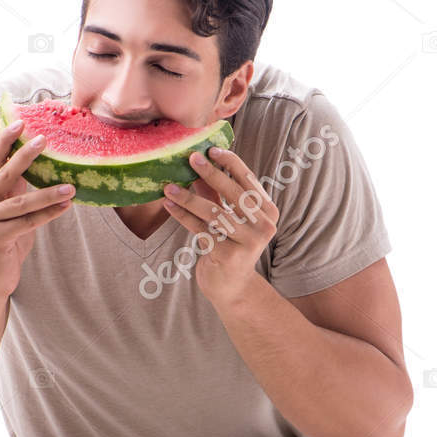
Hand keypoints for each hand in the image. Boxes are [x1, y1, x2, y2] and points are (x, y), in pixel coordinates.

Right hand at [0, 121, 73, 298]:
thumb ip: (15, 190)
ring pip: (21, 202)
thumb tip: (34, 164)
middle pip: (4, 174)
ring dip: (49, 193)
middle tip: (45, 139)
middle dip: (26, 156)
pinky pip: (28, 222)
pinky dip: (49, 214)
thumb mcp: (8, 210)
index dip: (5, 141)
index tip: (21, 123)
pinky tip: (66, 207)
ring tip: (71, 186)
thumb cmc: (4, 240)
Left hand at [161, 146, 278, 305]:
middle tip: (191, 158)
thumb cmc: (228, 245)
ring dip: (189, 198)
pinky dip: (183, 217)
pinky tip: (169, 206)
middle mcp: (264, 226)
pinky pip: (201, 230)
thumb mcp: (226, 216)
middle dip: (210, 174)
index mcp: (267, 211)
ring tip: (169, 187)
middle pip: (234, 194)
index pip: (249, 180)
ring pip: (215, 213)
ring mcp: (249, 242)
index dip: (230, 163)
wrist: (231, 287)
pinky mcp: (229, 256)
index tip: (211, 149)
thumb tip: (197, 162)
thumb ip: (216, 193)